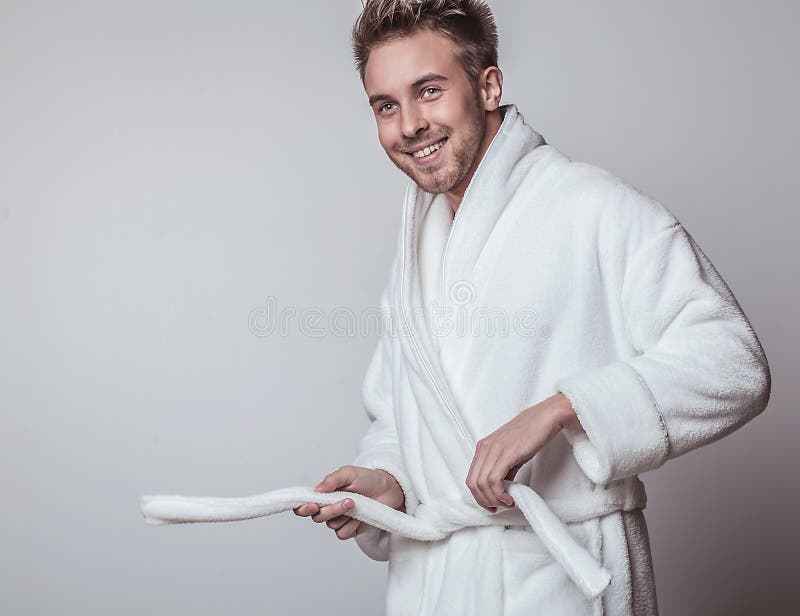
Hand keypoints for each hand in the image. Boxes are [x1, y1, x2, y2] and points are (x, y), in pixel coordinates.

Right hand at [292, 465, 404, 539]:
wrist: (388, 488)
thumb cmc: (367, 478)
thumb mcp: (348, 473)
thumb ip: (332, 480)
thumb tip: (316, 490)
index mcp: (324, 494)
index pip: (304, 505)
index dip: (302, 508)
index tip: (312, 505)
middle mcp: (329, 508)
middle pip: (317, 517)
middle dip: (331, 509)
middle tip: (347, 500)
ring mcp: (340, 520)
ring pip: (330, 525)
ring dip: (343, 515)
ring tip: (357, 504)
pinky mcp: (351, 529)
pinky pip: (342, 534)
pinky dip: (351, 525)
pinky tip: (360, 516)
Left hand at [466, 393, 578, 511]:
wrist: (546, 417)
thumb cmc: (532, 434)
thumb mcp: (512, 454)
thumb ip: (504, 470)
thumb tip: (502, 490)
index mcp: (484, 447)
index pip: (471, 478)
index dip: (479, 496)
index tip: (492, 505)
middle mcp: (485, 447)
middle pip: (473, 483)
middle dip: (485, 501)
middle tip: (500, 507)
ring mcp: (494, 449)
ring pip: (481, 484)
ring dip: (494, 499)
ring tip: (508, 502)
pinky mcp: (506, 453)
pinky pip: (493, 480)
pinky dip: (499, 494)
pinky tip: (510, 498)